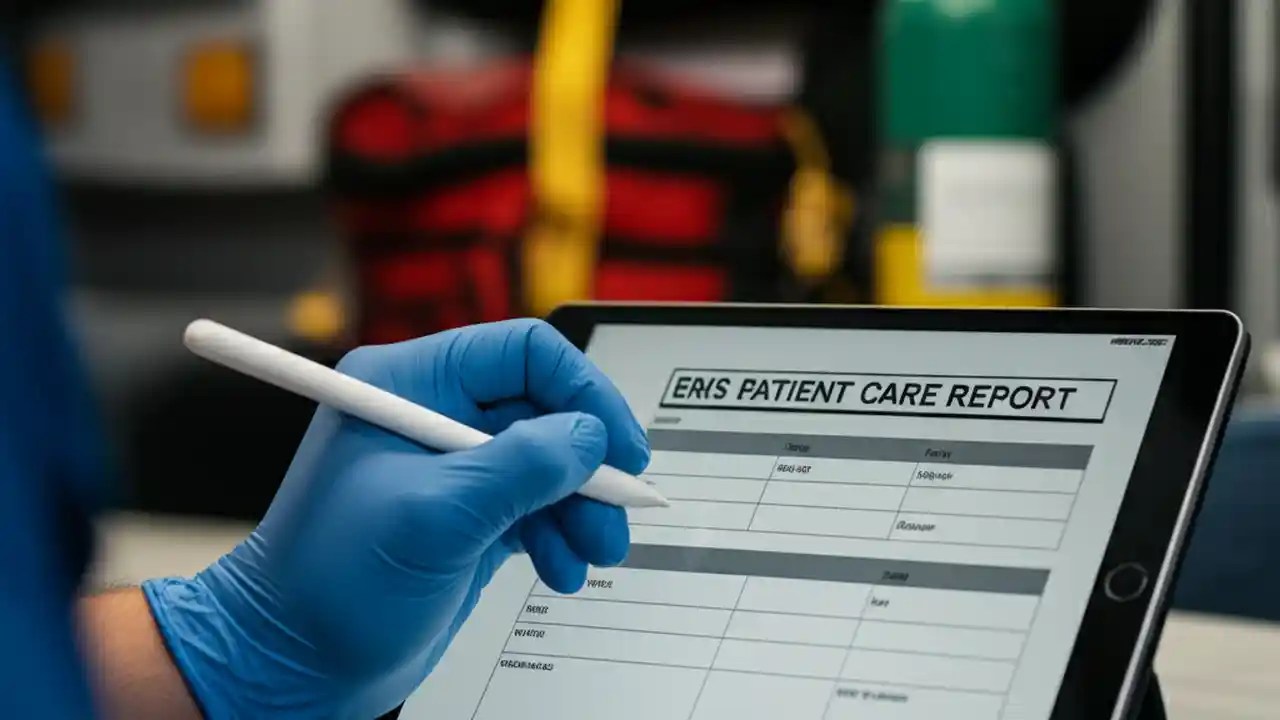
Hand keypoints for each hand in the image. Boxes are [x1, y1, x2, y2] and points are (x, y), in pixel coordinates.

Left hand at [142, 319, 650, 718]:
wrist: (294, 665)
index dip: (580, 390)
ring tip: (592, 551)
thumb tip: (589, 437)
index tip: (616, 442)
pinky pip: (536, 506)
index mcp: (409, 385)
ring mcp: (453, 467)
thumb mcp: (432, 517)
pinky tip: (562, 568)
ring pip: (549, 463)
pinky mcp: (468, 514)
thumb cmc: (327, 586)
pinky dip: (560, 534)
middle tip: (615, 508)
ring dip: (581, 506)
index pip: (521, 352)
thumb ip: (519, 468)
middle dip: (587, 463)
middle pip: (545, 409)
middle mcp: (434, 415)